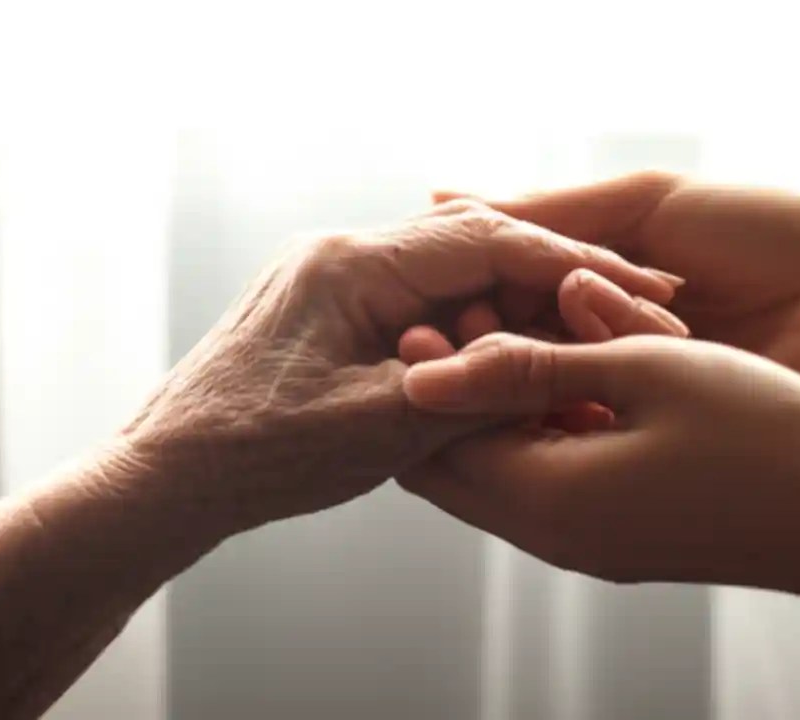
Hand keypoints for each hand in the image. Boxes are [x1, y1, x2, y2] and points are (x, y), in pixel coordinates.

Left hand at [114, 200, 678, 535]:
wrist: (163, 478)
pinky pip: (416, 306)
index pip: (487, 241)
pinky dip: (469, 328)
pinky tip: (510, 352)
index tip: (636, 282)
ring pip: (446, 278)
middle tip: (630, 300)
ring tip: (583, 333)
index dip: (569, 262)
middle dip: (552, 277)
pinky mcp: (326, 314)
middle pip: (471, 249)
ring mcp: (330, 281)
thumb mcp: (383, 429)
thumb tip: (560, 375)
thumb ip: (476, 394)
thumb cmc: (254, 455)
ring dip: (512, 304)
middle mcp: (341, 255)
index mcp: (353, 265)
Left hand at [398, 333, 799, 591]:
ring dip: (498, 406)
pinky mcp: (619, 539)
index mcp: (547, 500)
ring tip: (512, 330)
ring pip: (502, 470)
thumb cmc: (764, 431)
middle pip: (454, 465)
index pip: (433, 443)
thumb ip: (528, 366)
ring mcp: (587, 545)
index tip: (427, 306)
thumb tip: (425, 371)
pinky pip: (549, 482)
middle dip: (451, 391)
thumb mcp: (644, 373)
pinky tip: (564, 374)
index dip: (423, 371)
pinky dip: (541, 428)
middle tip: (464, 313)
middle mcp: (553, 537)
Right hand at [436, 171, 799, 386]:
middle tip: (454, 338)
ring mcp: (625, 379)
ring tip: (524, 352)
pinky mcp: (655, 421)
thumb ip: (551, 214)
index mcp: (591, 273)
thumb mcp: (646, 202)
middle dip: (491, 338)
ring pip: (551, 379)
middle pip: (517, 341)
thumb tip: (444, 196)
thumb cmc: (761, 230)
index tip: (432, 300)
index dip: (471, 297)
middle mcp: (599, 330)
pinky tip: (551, 396)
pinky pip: (596, 418)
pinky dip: (577, 403)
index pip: (504, 289)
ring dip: (538, 363)